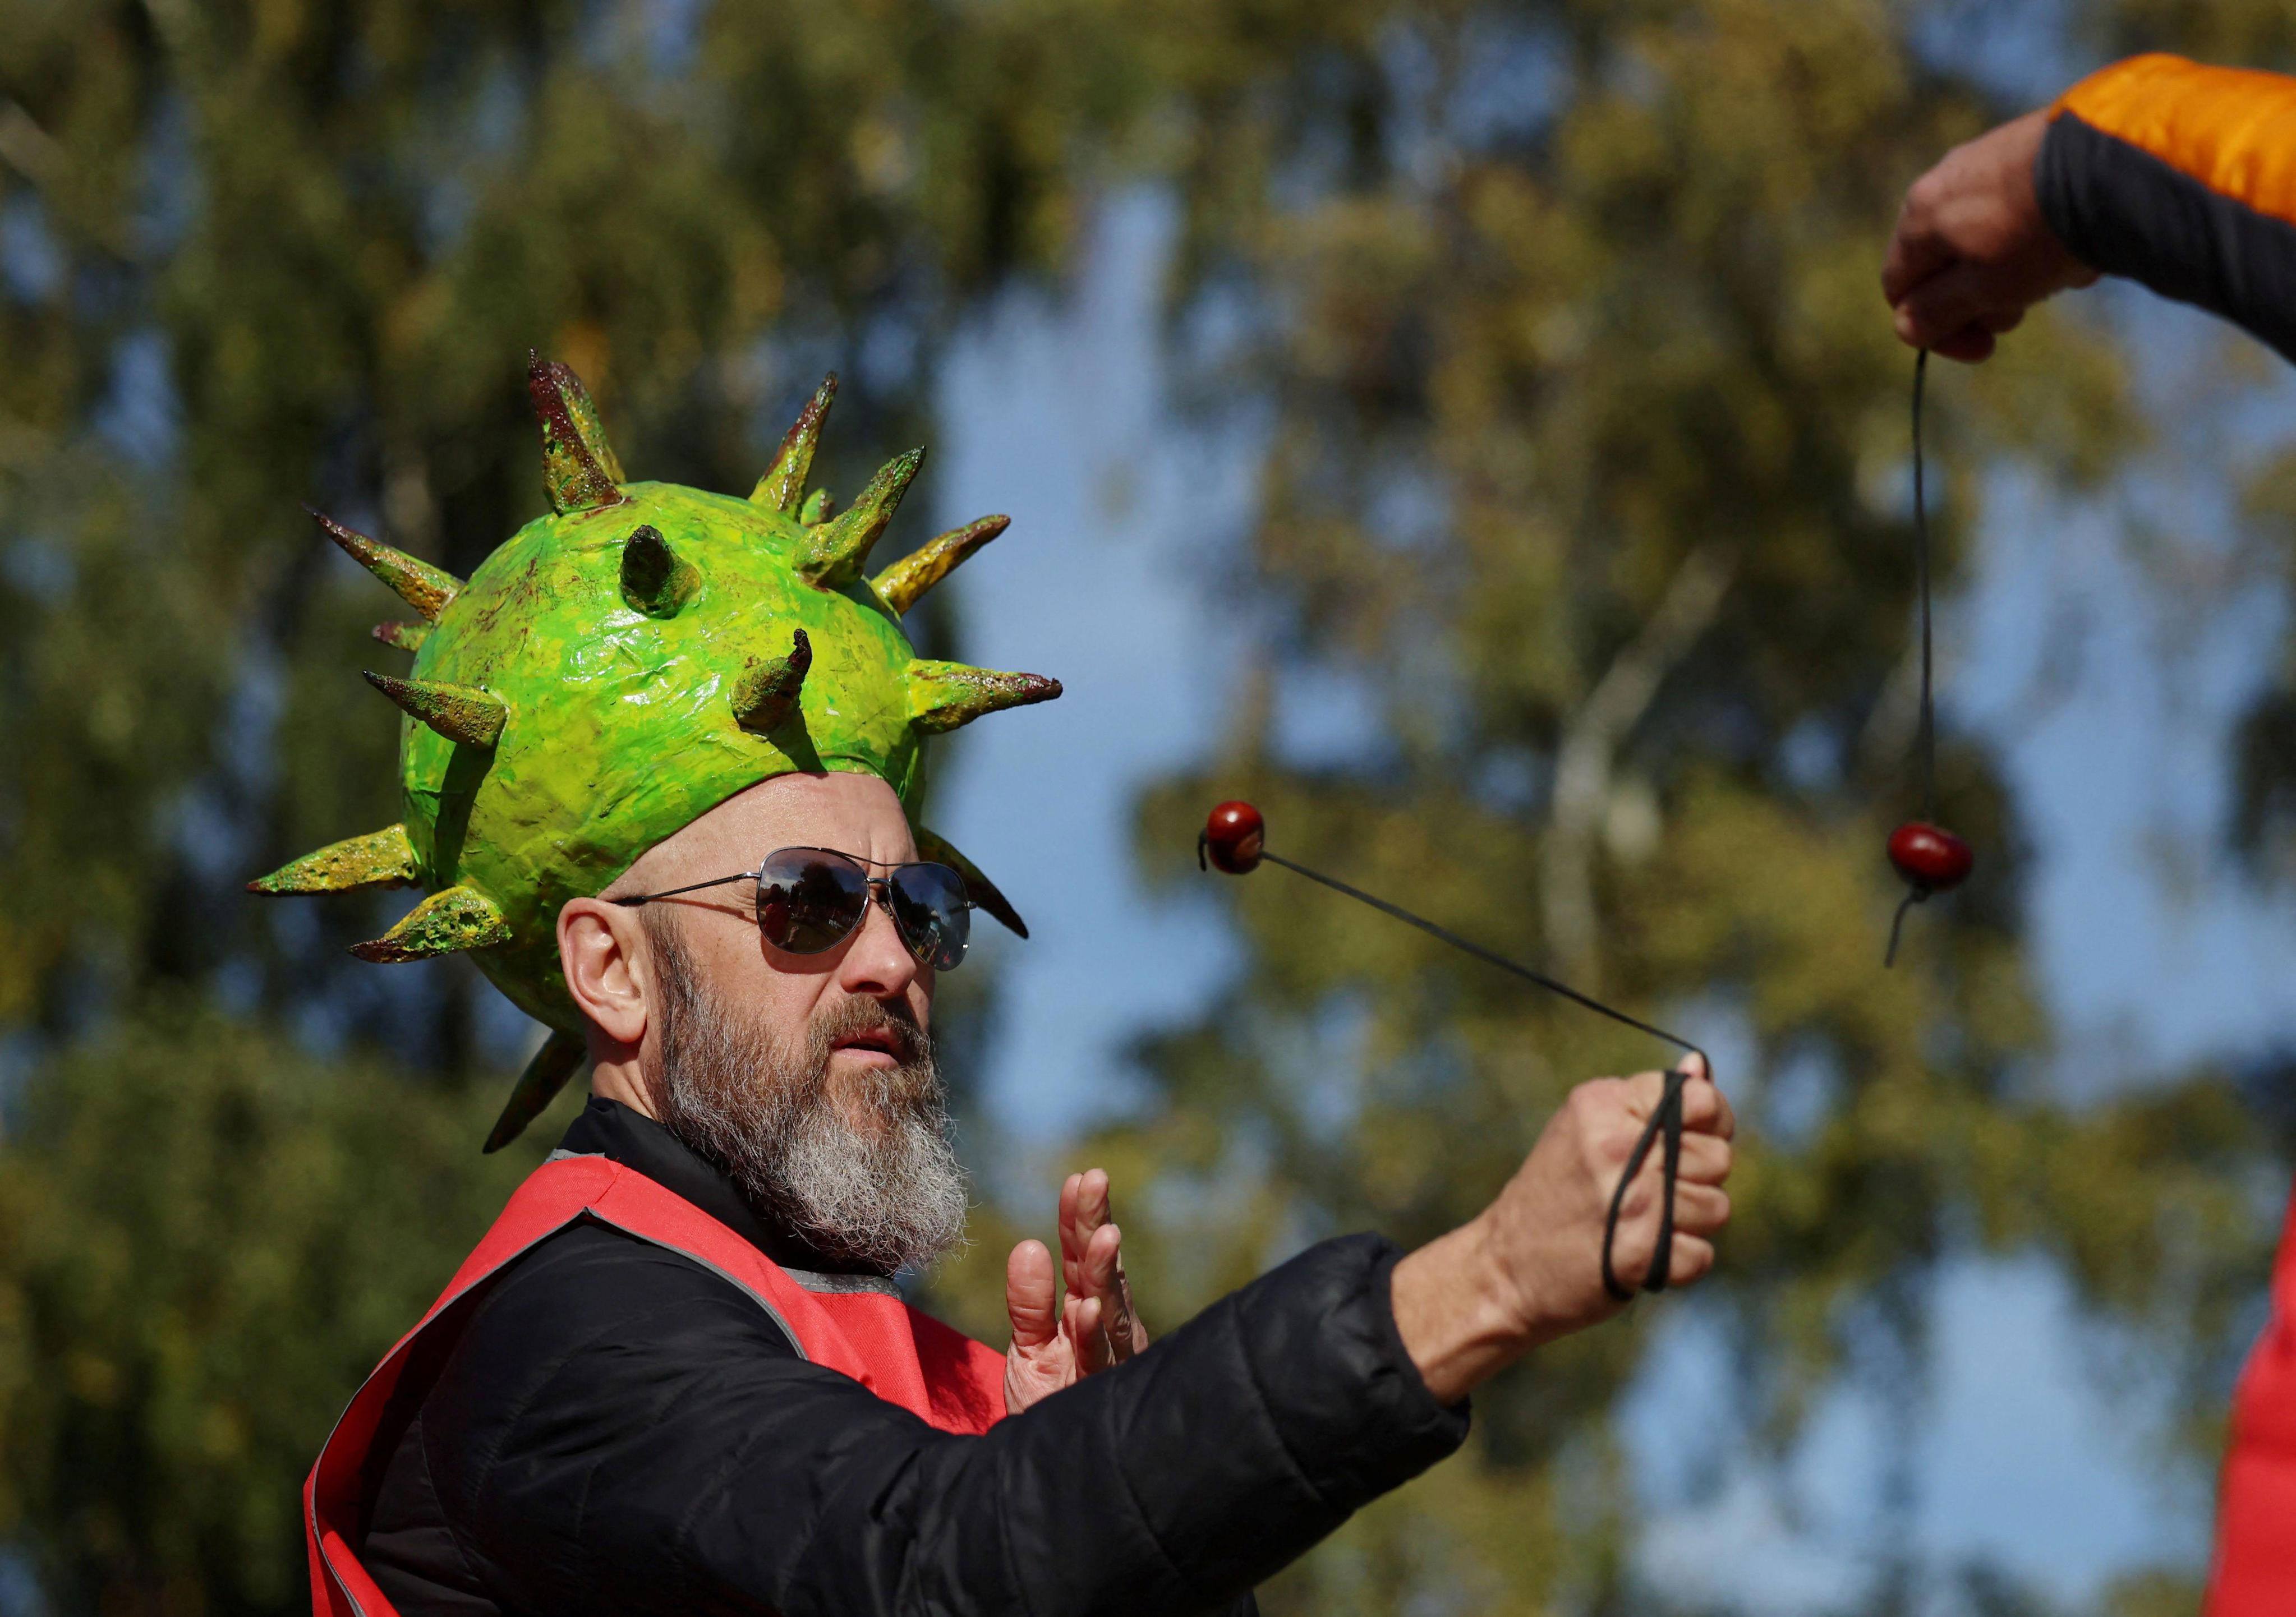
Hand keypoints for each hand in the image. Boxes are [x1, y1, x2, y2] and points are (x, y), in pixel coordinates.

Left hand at [1002, 1168, 1148, 1412]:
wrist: (1053, 1469)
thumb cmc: (1050, 1402)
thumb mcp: (1030, 1347)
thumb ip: (1029, 1301)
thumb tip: (1029, 1246)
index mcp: (1086, 1309)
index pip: (1081, 1254)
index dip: (1078, 1217)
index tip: (1078, 1178)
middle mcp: (1105, 1327)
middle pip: (1100, 1268)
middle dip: (1096, 1223)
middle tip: (1094, 1180)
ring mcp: (1107, 1358)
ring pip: (1109, 1307)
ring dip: (1106, 1271)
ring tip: (1103, 1234)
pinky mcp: (1098, 1390)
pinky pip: (1096, 1360)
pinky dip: (1093, 1334)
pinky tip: (1086, 1309)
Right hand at [1391, 1054, 1734, 1404]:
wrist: (1504, 1265)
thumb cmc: (1555, 1193)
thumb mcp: (1587, 1129)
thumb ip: (1646, 1102)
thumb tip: (1701, 1067)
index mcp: (1603, 1105)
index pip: (1701, 1099)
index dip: (1712, 1121)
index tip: (1691, 1139)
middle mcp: (1618, 1147)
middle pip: (1718, 1156)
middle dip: (1696, 1178)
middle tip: (1651, 1190)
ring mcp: (1632, 1201)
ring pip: (1717, 1206)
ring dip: (1689, 1223)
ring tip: (1643, 1222)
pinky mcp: (1642, 1253)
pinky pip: (1703, 1254)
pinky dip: (1679, 1262)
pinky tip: (1642, 1254)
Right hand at [1882, 108, 2097, 361]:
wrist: (2114, 162)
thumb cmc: (2039, 236)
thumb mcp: (1982, 290)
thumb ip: (1935, 314)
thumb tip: (1908, 327)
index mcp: (1918, 217)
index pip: (1900, 289)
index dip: (1934, 329)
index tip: (1983, 348)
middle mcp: (1942, 180)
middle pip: (1946, 265)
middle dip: (1984, 300)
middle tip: (2026, 309)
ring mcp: (1986, 157)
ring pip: (1987, 238)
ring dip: (2018, 270)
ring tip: (2062, 269)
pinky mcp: (2029, 144)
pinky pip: (2020, 207)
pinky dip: (2040, 235)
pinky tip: (2076, 238)